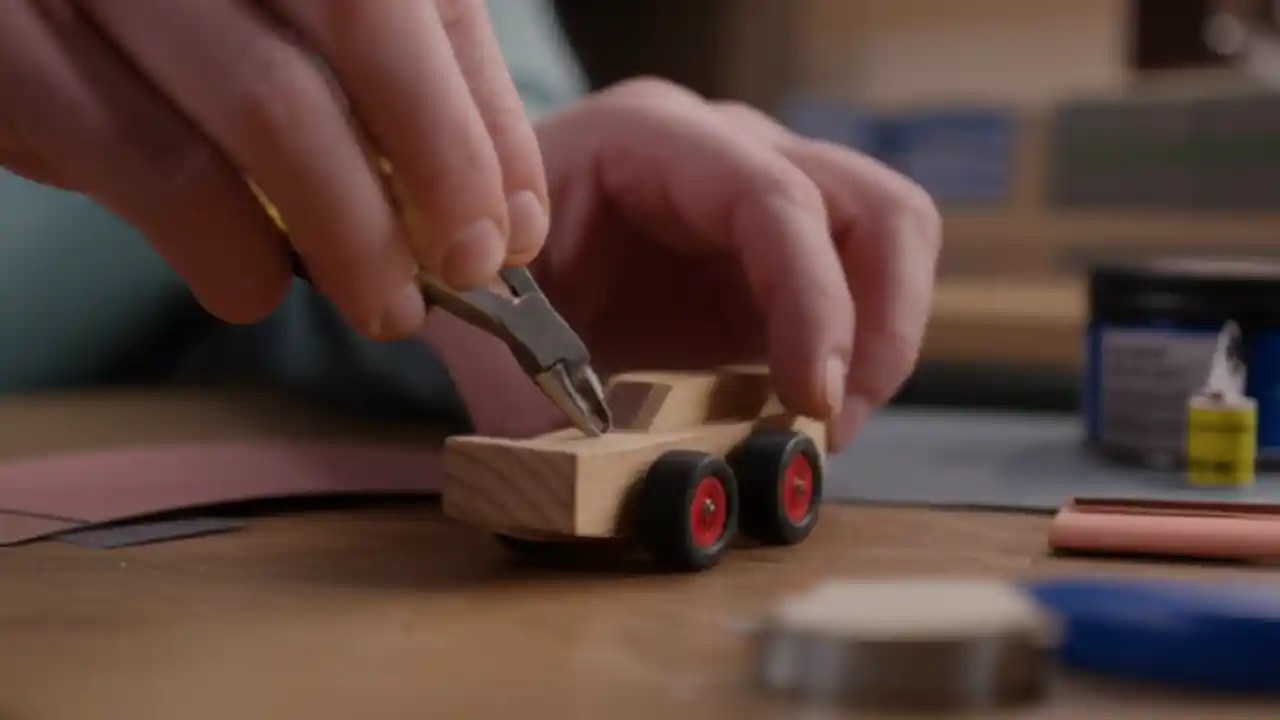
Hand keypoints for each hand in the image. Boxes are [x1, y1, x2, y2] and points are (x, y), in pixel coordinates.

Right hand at [0, 0, 547, 338]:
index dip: (485, 122)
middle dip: (437, 173)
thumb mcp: (287, 19)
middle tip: (462, 273)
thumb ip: (395, 78)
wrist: (20, 2)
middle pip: (367, 31)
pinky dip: (228, 250)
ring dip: (351, 235)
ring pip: (272, 108)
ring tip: (384, 305)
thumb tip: (500, 209)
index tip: (512, 227)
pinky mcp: (13, 47)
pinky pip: (150, 164)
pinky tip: (256, 285)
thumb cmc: (171, 23)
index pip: (426, 1)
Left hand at [425, 79, 940, 450]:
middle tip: (828, 420)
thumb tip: (589, 490)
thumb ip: (531, 401)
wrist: (485, 244)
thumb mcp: (485, 328)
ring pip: (890, 236)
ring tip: (822, 420)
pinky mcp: (780, 250)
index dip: (812, 299)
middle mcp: (723, 148)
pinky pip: (863, 285)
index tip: (812, 399)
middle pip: (870, 203)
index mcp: (646, 139)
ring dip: (881, 338)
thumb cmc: (485, 267)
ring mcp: (764, 190)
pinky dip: (858, 351)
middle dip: (876, 323)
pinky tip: (804, 405)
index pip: (772, 195)